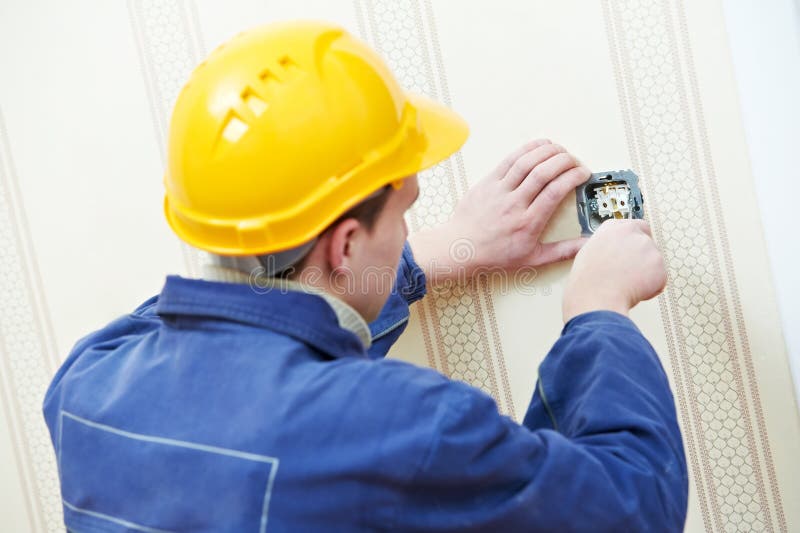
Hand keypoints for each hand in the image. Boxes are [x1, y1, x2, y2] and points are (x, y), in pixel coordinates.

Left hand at [409, 139, 590, 283]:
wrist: (460, 249)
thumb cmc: (495, 255)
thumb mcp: (532, 259)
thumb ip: (563, 251)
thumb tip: (588, 244)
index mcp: (528, 223)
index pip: (555, 191)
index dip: (573, 177)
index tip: (583, 173)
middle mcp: (514, 204)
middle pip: (543, 172)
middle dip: (564, 160)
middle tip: (574, 161)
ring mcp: (499, 191)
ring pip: (526, 162)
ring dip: (547, 151)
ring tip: (560, 149)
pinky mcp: (487, 182)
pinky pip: (509, 160)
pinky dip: (526, 149)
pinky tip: (540, 146)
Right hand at [562, 219, 666, 322]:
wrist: (597, 297)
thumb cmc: (588, 280)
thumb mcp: (589, 251)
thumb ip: (606, 245)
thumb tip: (612, 250)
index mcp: (613, 227)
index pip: (635, 226)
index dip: (633, 242)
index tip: (632, 250)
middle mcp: (633, 233)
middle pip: (647, 242)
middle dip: (642, 256)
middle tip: (629, 271)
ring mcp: (649, 248)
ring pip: (654, 260)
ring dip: (646, 271)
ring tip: (627, 282)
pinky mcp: (660, 266)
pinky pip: (660, 278)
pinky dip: (652, 286)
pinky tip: (635, 289)